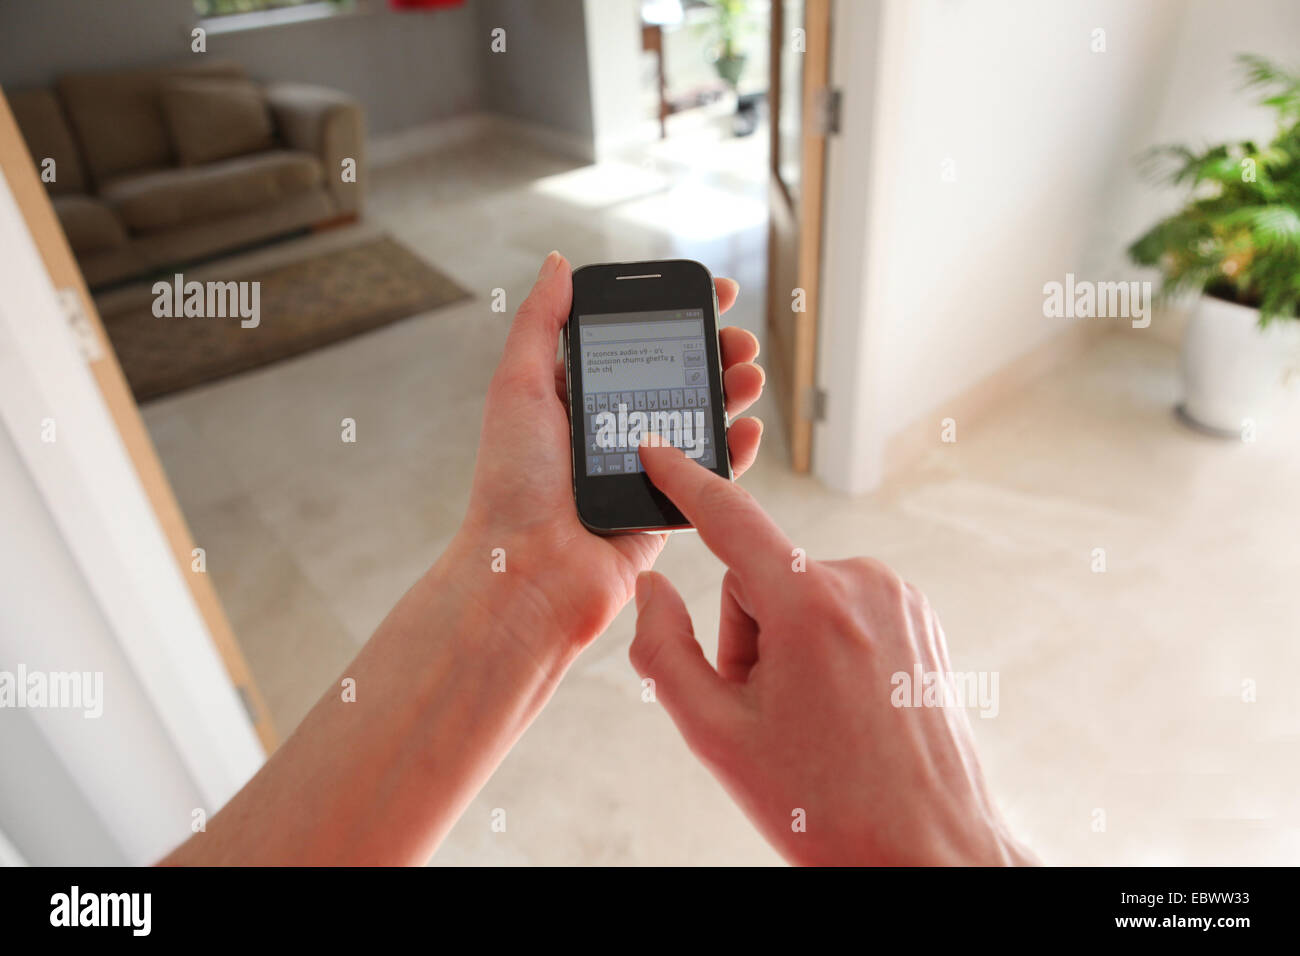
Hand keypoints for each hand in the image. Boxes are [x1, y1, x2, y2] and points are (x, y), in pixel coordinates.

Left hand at [452, 252, 765, 673]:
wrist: (528, 572)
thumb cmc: (513, 485)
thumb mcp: (519, 387)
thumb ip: (540, 323)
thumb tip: (559, 263)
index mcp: (575, 399)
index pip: (635, 343)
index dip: (675, 316)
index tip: (713, 294)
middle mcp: (610, 430)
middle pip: (676, 378)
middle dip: (714, 352)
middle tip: (740, 340)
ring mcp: (641, 471)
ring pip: (698, 422)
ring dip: (731, 394)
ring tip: (750, 375)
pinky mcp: (664, 512)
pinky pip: (708, 477)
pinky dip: (734, 453)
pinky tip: (749, 429)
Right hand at [629, 443, 1035, 865]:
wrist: (927, 850)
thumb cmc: (827, 805)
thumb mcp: (717, 735)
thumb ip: (665, 651)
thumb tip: (652, 592)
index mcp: (810, 603)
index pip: (730, 518)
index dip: (684, 481)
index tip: (656, 452)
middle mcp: (862, 583)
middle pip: (759, 579)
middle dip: (746, 637)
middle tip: (766, 711)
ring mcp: (898, 598)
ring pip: (800, 595)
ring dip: (785, 645)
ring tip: (810, 718)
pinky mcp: (917, 616)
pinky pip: (841, 608)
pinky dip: (824, 646)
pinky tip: (839, 708)